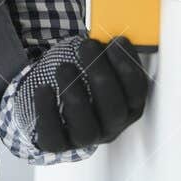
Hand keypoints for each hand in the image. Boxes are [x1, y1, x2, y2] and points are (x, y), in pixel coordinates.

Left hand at [28, 36, 149, 151]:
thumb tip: (109, 36)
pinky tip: (43, 88)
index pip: (137, 92)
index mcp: (128, 108)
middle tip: (87, 46)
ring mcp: (85, 139)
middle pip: (113, 110)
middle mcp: (111, 128)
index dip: (128, 65)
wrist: (56, 111)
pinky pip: (54, 135)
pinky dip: (47, 111)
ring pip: (86, 128)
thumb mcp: (99, 68)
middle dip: (101, 75)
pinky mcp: (59, 144)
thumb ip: (107, 55)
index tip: (116, 40)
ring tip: (63, 67)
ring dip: (75, 94)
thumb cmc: (83, 83)